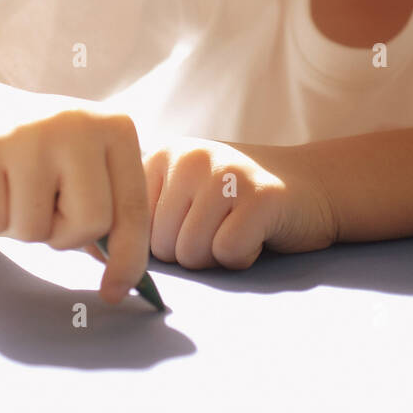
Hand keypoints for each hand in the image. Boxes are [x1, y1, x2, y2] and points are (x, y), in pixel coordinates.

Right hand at [0, 79, 148, 303]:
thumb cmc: (42, 155)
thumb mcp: (87, 168)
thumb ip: (110, 213)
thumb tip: (122, 279)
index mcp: (116, 128)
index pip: (133, 209)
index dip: (128, 259)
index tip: (114, 293)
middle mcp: (78, 123)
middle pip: (91, 223)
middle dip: (65, 235)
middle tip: (46, 210)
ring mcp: (29, 132)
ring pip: (37, 229)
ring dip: (23, 226)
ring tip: (15, 190)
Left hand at [108, 137, 337, 270]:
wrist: (314, 184)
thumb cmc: (238, 202)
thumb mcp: (183, 192)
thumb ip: (144, 212)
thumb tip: (99, 254)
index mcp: (162, 155)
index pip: (129, 227)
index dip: (160, 242)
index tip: (190, 224)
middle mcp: (190, 156)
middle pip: (159, 245)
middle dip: (189, 252)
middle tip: (220, 226)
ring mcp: (226, 173)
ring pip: (191, 253)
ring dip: (216, 257)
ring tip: (237, 227)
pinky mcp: (260, 196)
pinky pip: (228, 253)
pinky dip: (243, 257)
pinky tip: (258, 234)